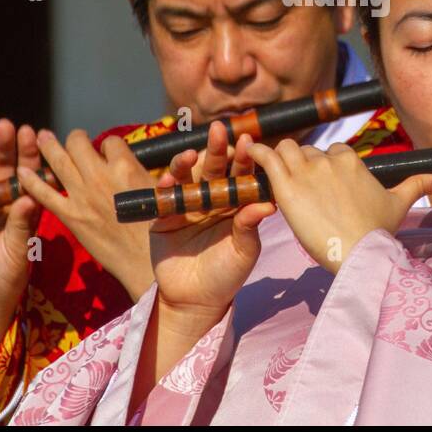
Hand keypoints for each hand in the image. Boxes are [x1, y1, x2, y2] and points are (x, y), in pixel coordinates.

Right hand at [0, 119, 43, 374]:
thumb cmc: (8, 275)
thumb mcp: (19, 249)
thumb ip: (22, 223)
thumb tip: (30, 196)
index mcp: (22, 207)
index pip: (28, 175)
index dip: (30, 155)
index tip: (34, 134)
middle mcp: (0, 204)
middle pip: (2, 171)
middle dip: (5, 149)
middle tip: (6, 127)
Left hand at [15, 128, 160, 300]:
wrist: (147, 262)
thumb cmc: (162, 229)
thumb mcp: (161, 191)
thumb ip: (143, 174)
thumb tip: (134, 165)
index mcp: (126, 167)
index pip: (110, 141)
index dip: (109, 145)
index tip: (108, 153)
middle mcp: (100, 176)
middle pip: (79, 144)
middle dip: (76, 138)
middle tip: (75, 139)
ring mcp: (82, 196)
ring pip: (58, 161)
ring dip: (48, 146)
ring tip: (42, 137)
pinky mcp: (71, 217)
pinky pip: (45, 194)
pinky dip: (31, 182)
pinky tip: (22, 173)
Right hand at [144, 122, 270, 327]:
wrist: (196, 301)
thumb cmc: (227, 274)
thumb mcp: (244, 251)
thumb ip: (250, 226)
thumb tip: (268, 204)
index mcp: (234, 203)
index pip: (240, 174)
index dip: (244, 158)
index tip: (250, 143)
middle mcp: (210, 198)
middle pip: (213, 168)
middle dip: (216, 148)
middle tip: (220, 130)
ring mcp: (186, 205)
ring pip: (186, 176)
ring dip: (187, 162)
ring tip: (192, 155)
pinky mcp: (164, 217)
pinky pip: (163, 197)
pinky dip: (165, 186)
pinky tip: (168, 180)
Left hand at [245, 140, 431, 274]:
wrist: (359, 253)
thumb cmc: (378, 232)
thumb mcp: (400, 205)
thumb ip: (420, 185)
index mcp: (352, 161)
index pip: (333, 152)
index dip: (325, 166)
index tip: (322, 184)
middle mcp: (329, 160)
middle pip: (308, 152)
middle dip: (303, 166)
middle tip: (299, 189)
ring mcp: (307, 171)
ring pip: (287, 150)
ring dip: (280, 159)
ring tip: (274, 176)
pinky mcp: (287, 186)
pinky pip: (266, 158)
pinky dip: (256, 154)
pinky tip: (249, 156)